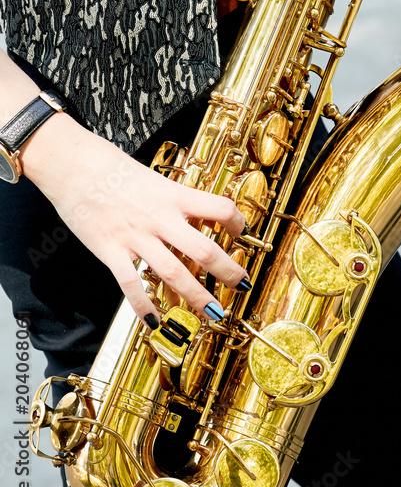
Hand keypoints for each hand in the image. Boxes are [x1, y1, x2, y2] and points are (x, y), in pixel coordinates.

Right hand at [21, 112, 246, 325]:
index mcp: (173, 194)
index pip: (220, 208)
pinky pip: (131, 284)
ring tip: (213, 313)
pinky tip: (154, 322)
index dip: (237, 223)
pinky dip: (143, 306)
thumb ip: (173, 198)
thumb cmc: (111, 167)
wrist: (72, 164)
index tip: (241, 235)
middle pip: (204, 250)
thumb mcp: (153, 178)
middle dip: (228, 272)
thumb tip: (195, 215)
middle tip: (241, 285)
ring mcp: (135, 236)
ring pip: (173, 273)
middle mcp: (160, 217)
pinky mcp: (110, 250)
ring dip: (197, 297)